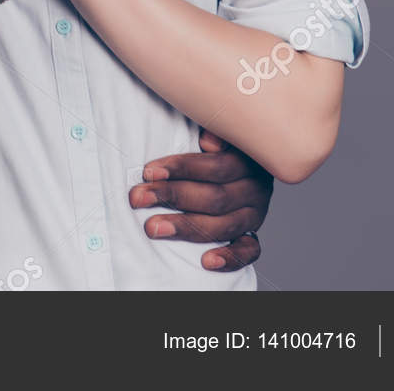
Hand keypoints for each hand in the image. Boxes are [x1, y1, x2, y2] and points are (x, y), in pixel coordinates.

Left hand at [128, 129, 272, 271]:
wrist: (236, 168)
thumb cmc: (212, 148)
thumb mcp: (213, 132)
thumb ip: (213, 132)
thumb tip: (208, 141)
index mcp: (248, 161)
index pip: (216, 167)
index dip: (181, 168)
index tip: (148, 171)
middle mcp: (255, 189)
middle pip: (215, 197)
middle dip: (172, 196)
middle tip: (138, 198)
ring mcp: (254, 215)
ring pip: (224, 225)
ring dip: (185, 227)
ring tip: (152, 227)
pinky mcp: (251, 237)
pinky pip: (248, 252)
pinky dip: (229, 258)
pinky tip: (206, 261)